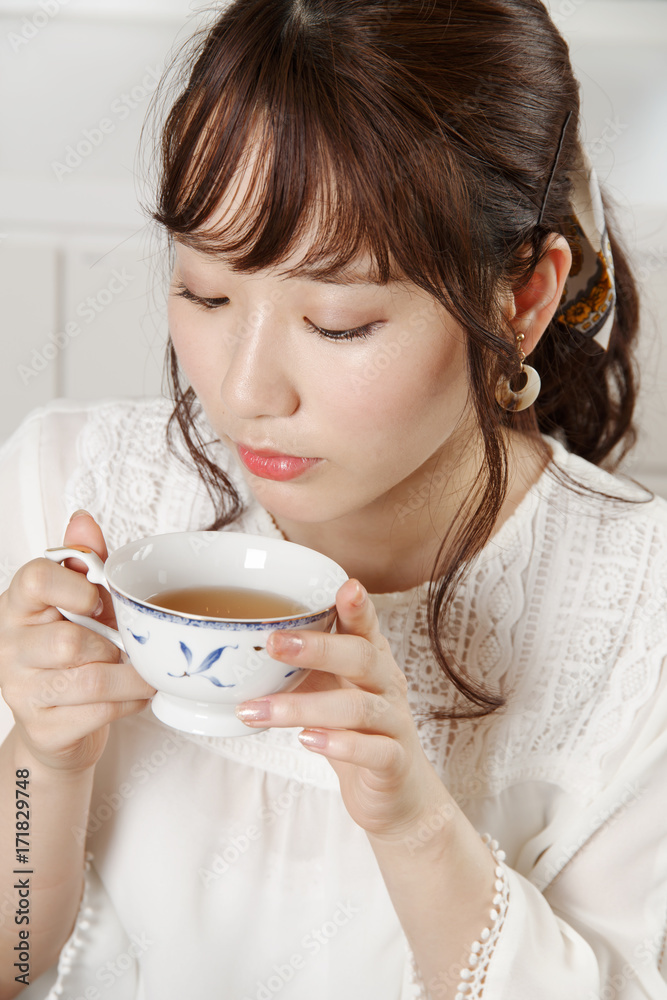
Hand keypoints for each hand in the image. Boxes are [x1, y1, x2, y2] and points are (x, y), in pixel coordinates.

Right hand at [0, 511, 154, 772]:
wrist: (60, 723)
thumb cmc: (74, 651)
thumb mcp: (81, 601)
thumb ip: (84, 561)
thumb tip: (83, 520)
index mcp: (18, 605)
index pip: (34, 580)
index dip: (75, 587)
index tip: (100, 599)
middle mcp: (10, 646)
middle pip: (69, 641)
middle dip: (115, 645)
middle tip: (133, 645)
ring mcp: (21, 689)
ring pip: (89, 680)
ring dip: (131, 677)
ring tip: (146, 672)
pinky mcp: (42, 726)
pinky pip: (97, 712)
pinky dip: (129, 702)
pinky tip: (136, 695)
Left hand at [235, 578, 448, 839]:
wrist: (396, 792)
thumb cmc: (354, 731)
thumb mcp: (328, 690)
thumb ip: (300, 667)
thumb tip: (240, 646)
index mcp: (372, 661)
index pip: (367, 627)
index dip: (358, 606)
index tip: (345, 585)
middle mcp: (387, 685)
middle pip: (362, 657)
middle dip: (318, 648)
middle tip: (273, 643)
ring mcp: (394, 723)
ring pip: (358, 708)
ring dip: (303, 708)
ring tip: (257, 712)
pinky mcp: (394, 762)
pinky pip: (374, 750)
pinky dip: (340, 744)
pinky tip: (308, 741)